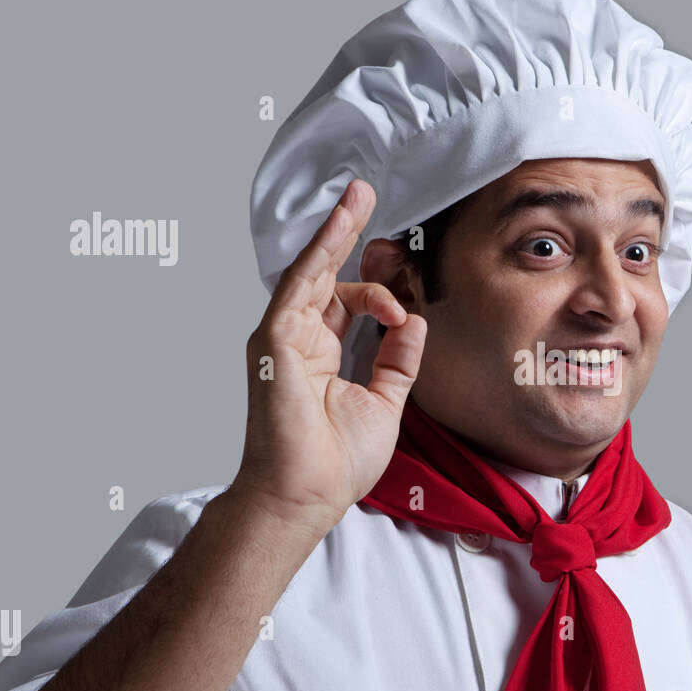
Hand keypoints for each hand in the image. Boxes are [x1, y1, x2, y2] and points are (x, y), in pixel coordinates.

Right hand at [231, 178, 426, 537]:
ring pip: (311, 271)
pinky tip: (340, 225)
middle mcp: (299, 340)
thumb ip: (398, 360)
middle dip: (346, 234)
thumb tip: (415, 321)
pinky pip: (300, 286)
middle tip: (365, 193)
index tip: (407, 304)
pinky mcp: (275, 341)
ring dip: (335, 231)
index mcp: (322, 354)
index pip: (346, 302)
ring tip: (357, 195)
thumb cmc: (336, 462)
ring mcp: (284, 338)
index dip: (380, 293)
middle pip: (325, 274)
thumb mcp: (385, 402)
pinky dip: (320, 253)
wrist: (306, 497)